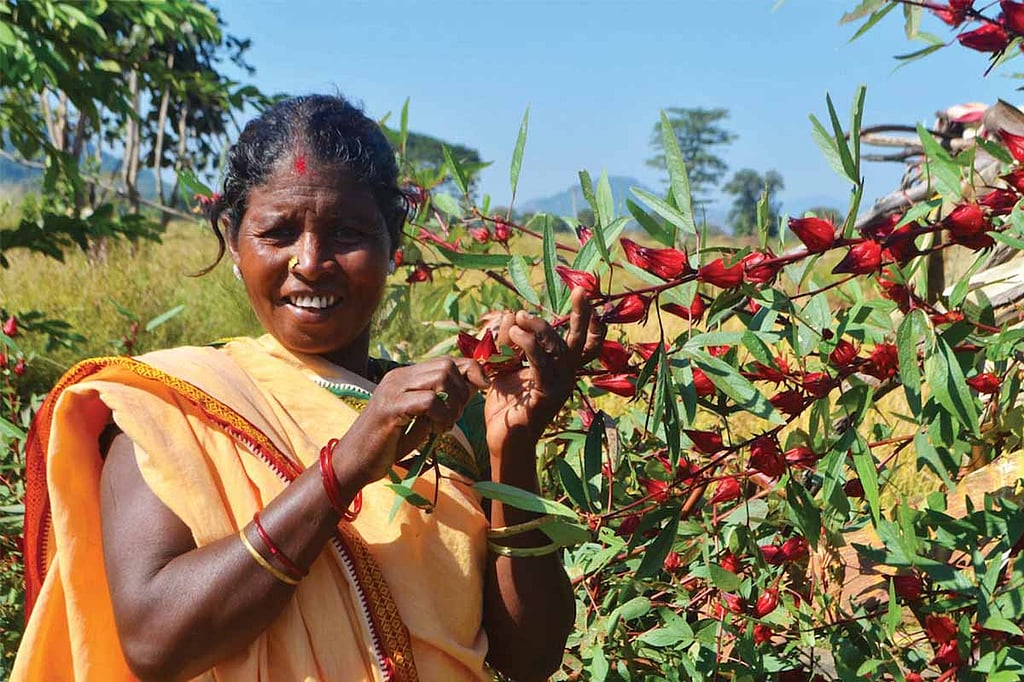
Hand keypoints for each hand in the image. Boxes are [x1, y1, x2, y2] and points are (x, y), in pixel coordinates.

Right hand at [332, 357, 489, 486]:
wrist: (354, 462)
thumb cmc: (388, 444)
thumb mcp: (422, 420)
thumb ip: (443, 403)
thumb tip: (475, 386)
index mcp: (405, 377)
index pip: (447, 360)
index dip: (471, 370)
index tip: (482, 387)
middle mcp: (398, 377)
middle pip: (447, 366)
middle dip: (462, 392)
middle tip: (454, 418)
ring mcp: (392, 390)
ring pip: (440, 378)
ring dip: (452, 404)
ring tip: (444, 426)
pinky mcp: (390, 409)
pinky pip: (429, 402)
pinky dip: (441, 417)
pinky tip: (435, 431)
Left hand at [484, 286, 605, 453]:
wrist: (503, 439)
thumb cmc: (506, 404)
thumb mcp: (506, 366)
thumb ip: (510, 342)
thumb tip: (512, 314)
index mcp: (561, 369)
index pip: (583, 343)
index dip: (589, 321)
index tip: (586, 295)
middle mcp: (566, 377)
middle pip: (580, 342)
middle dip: (583, 314)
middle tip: (581, 291)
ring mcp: (559, 387)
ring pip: (556, 348)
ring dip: (537, 327)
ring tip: (518, 317)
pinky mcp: (546, 396)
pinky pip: (540, 363)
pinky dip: (528, 344)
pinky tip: (514, 334)